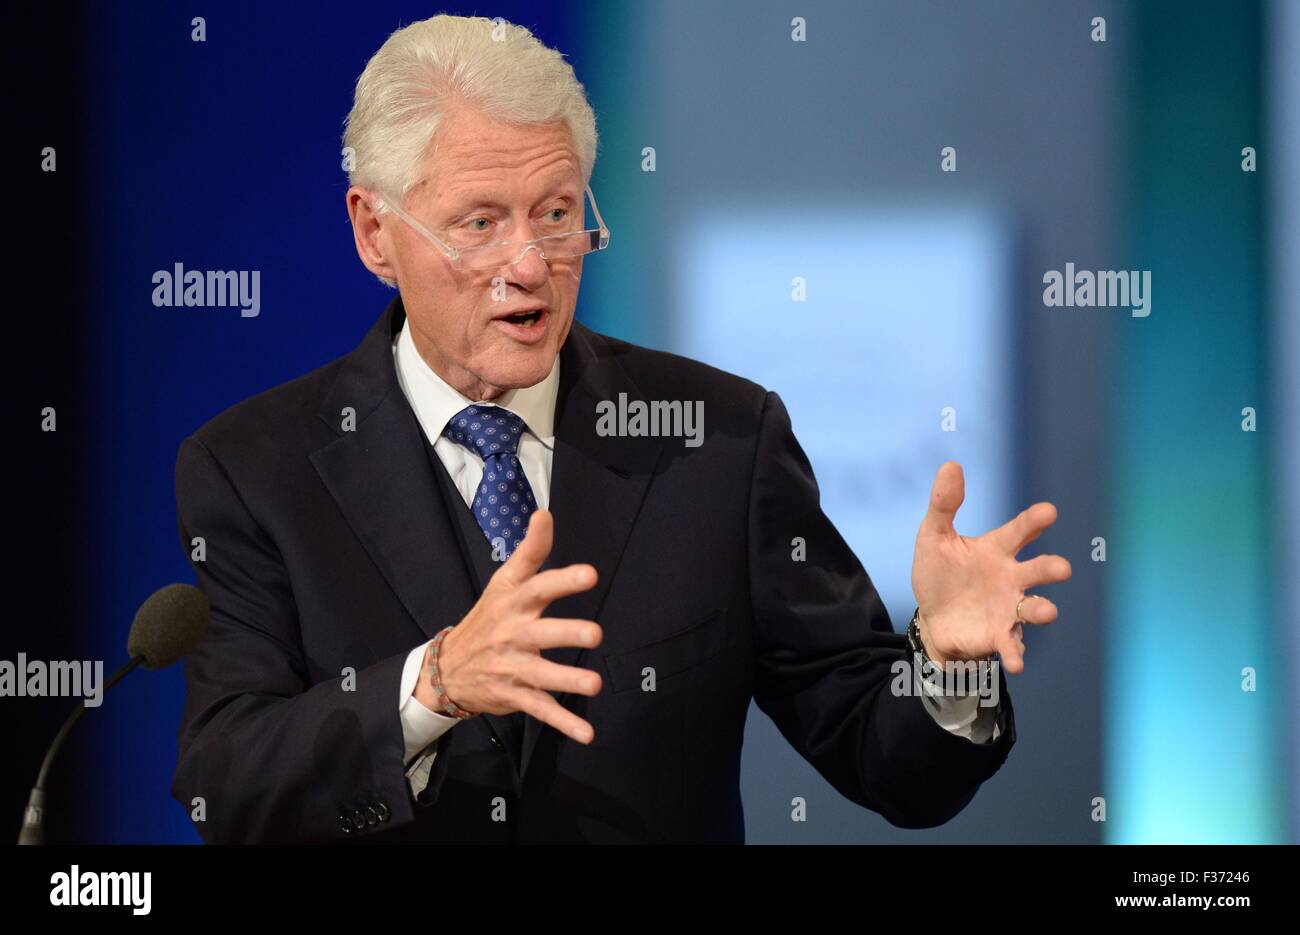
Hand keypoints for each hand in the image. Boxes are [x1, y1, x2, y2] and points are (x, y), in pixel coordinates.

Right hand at [417, 509, 603, 742]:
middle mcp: (513, 633)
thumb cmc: (488, 617)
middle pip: (541, 632)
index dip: (562, 580)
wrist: (447, 667)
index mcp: (513, 602)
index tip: (589, 574)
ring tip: (594, 685)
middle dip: (567, 633)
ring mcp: (512, 666)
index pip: (537, 585)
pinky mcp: (514, 694)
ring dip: (568, 681)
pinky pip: (541, 710)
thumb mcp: (504, 580)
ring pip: (542, 675)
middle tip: (594, 634)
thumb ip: (531, 550)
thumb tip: (545, 513)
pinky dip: (563, 723)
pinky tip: (587, 733)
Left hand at [910, 461, 1071, 674]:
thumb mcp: (933, 537)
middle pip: (1039, 569)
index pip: (1020, 531)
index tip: (1048, 512)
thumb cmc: (940, 574)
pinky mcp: (999, 635)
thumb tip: (951, 465)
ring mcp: (1009, 607)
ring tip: (1046, 611)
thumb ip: (943, 504)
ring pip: (1035, 607)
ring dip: (1043, 610)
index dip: (1034, 521)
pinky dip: (1016, 653)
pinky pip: (1013, 644)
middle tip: (1060, 568)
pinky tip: (1016, 662)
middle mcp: (1011, 577)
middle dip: (1051, 568)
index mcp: (996, 549)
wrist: (931, 618)